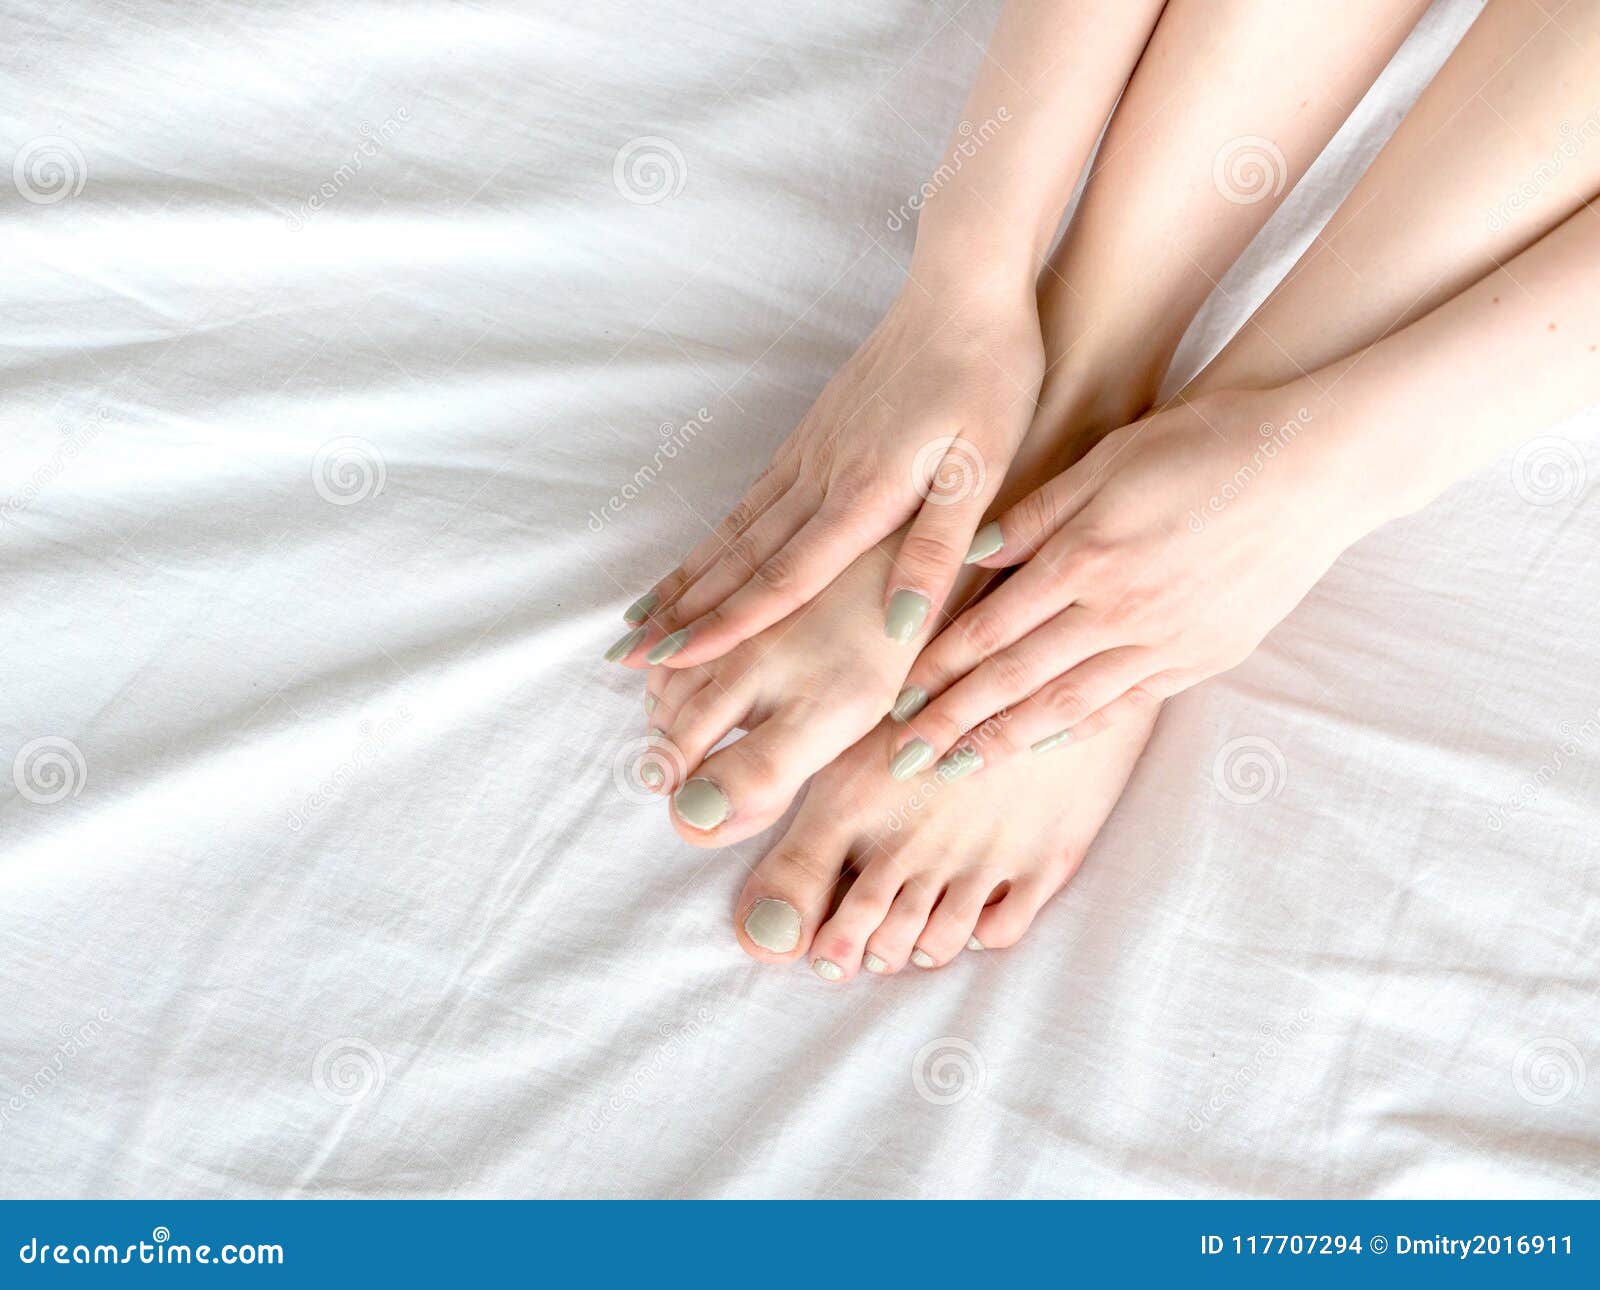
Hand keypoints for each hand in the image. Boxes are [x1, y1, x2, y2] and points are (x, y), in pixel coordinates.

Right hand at [620, 280, 1044, 668]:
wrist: (963, 288)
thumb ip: (936, 549)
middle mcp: (822, 478)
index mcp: (863, 495)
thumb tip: (898, 629)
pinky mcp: (812, 437)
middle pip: (741, 561)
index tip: (675, 660)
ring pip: (735, 532)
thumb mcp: (983, 467)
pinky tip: (696, 560)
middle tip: (629, 657)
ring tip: (640, 619)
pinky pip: (750, 500)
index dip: (729, 626)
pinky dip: (714, 539)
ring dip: (686, 580)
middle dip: (684, 614)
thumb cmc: (986, 378)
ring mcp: (810, 455)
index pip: (783, 578)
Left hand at [888, 387, 1377, 778]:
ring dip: (1006, 739)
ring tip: (960, 766)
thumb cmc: (1205, 443)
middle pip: (1015, 680)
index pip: (989, 629)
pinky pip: (1128, 703)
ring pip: (1067, 704)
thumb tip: (968, 552)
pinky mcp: (1204, 654)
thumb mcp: (1108, 458)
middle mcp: (1118, 610)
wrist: (1315, 463)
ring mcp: (1164, 640)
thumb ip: (1035, 513)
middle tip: (905, 758)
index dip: (937, 671)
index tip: (897, 701)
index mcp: (1084, 557)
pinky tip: (1045, 743)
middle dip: (953, 723)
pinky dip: (1079, 727)